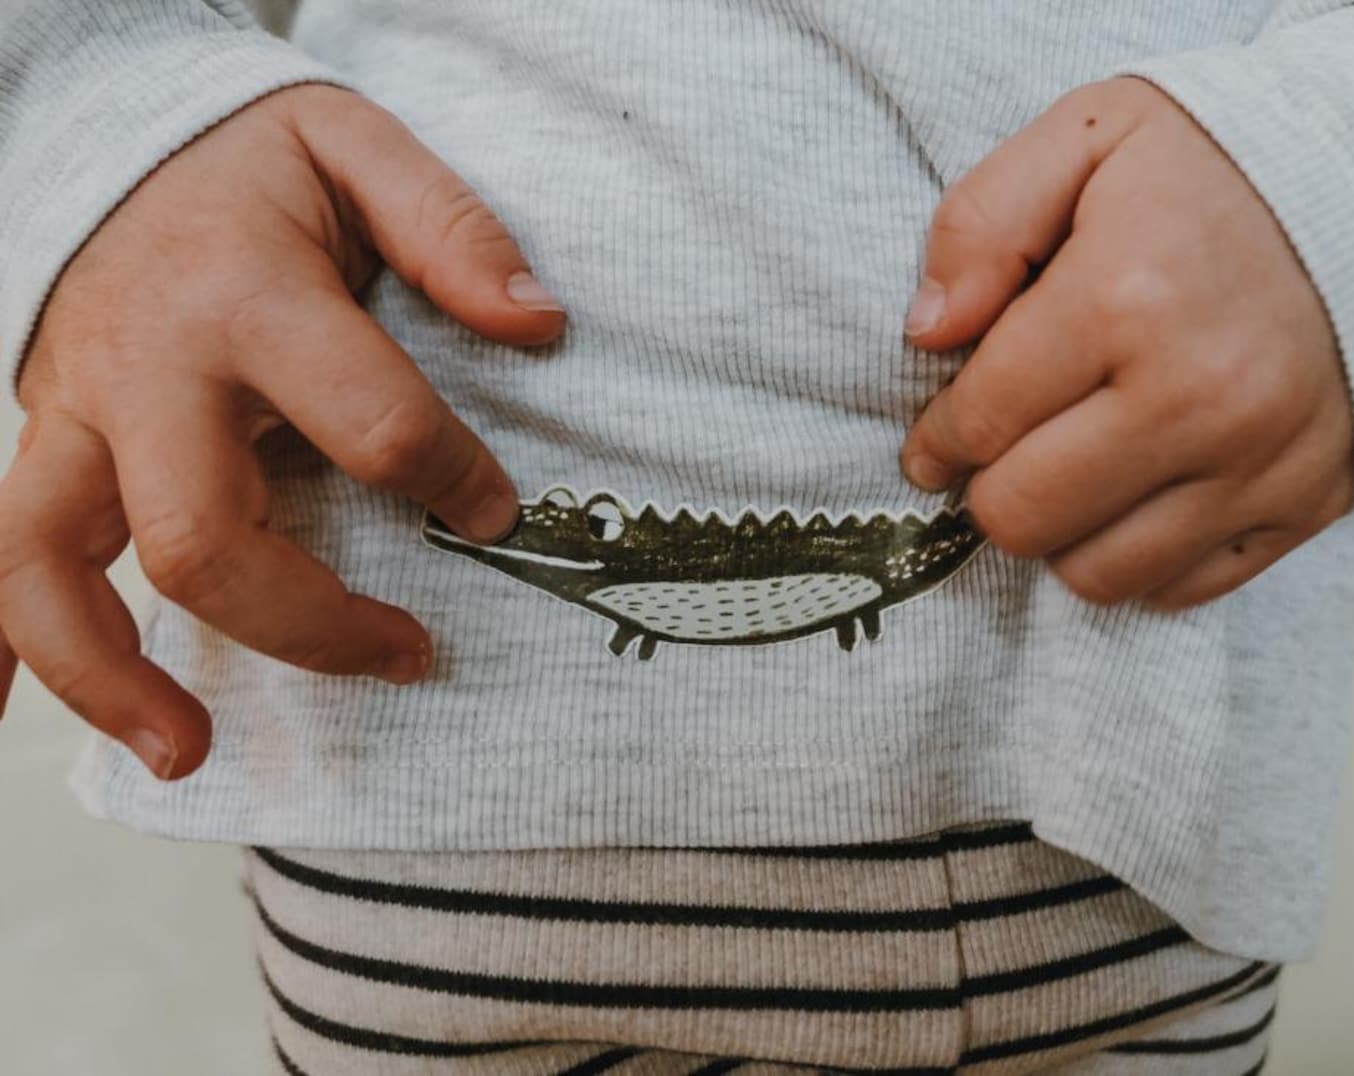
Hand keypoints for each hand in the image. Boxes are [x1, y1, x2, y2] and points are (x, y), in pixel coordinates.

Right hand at [0, 84, 564, 778]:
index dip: (449, 480)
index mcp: (247, 296)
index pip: (367, 421)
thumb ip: (449, 226)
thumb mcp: (357, 147)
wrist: (112, 137)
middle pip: (203, 538)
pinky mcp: (47, 443)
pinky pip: (0, 555)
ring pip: (51, 565)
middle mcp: (150, 371)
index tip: (495, 513)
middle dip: (310, 624)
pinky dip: (8, 644)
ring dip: (111, 674)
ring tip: (184, 754)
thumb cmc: (250, 162)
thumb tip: (537, 320)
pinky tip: (12, 714)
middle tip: (408, 657)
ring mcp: (79, 415)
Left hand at [899, 77, 1353, 610]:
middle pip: (1023, 516)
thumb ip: (981, 225)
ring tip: (1072, 471)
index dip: (939, 439)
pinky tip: (1139, 492)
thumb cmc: (1212, 169)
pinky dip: (1141, 557)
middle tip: (1004, 454)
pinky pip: (1182, 587)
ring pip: (1097, 573)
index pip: (980, 423)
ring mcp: (1260, 462)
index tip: (938, 439)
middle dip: (990, 490)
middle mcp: (1198, 398)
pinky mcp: (1306, 503)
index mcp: (1126, 300)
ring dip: (1063, 532)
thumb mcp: (1083, 140)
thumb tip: (927, 333)